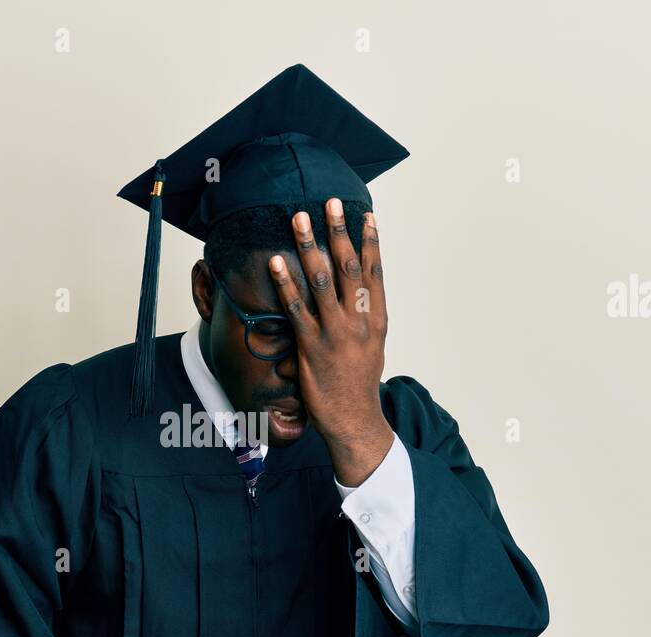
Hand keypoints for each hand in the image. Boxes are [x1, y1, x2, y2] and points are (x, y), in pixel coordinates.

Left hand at [268, 200, 393, 486]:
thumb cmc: (358, 384)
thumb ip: (363, 318)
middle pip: (349, 266)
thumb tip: (356, 294)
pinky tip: (274, 262)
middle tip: (330, 202)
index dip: (370, 241)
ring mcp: (335, 332)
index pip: (375, 272)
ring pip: (321, 280)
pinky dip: (285, 283)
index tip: (365, 214)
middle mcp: (358, 320)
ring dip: (309, 245)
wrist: (354, 419)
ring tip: (298, 218)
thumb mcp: (371, 347)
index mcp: (376, 318)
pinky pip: (296, 308)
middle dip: (338, 231)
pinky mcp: (312, 346)